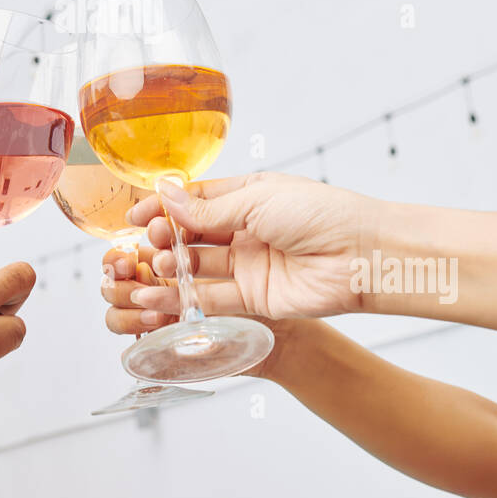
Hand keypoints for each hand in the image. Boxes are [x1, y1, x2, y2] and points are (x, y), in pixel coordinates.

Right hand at [102, 173, 375, 323]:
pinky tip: (158, 297)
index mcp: (249, 197)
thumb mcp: (257, 201)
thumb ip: (209, 210)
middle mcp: (246, 231)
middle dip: (165, 239)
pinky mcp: (254, 299)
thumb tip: (167, 198)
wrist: (361, 255)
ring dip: (169, 271)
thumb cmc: (320, 214)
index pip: (196, 202)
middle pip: (192, 236)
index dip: (165, 208)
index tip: (136, 215)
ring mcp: (248, 265)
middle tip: (148, 242)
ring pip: (197, 269)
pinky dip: (183, 300)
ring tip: (146, 272)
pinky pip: (211, 299)